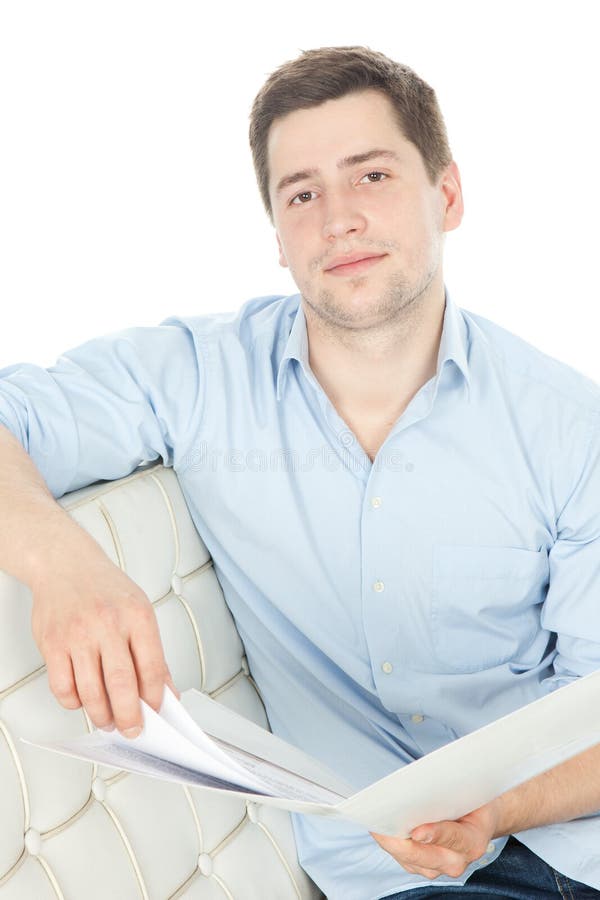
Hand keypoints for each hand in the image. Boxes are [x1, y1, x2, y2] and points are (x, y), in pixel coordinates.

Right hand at [31, 540, 177, 737]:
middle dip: (130, 716)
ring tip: (108, 720)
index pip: (152, 667)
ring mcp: (78, 635)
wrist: (66, 564)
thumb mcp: (140, 610)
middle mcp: (108, 625)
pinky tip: (82, 700)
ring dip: (101, 715)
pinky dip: (74, 702)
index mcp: (137, 616)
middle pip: (122, 685)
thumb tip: (166, 692)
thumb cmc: (105, 589)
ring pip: (91, 692)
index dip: (155, 698)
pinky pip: (63, 687)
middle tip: (132, 729)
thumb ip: (153, 652)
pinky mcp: (53, 644)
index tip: (155, 712)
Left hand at [370, 800, 500, 879]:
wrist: (479, 819)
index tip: (417, 832)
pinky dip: (392, 845)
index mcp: (474, 841)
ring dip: (392, 845)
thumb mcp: (471, 792)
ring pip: (410, 860)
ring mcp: (440, 867)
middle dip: (402, 844)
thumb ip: (455, 792)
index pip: (454, 838)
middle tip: (381, 828)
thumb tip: (428, 783)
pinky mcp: (424, 867)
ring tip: (375, 825)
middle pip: (425, 857)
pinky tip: (380, 829)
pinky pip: (405, 859)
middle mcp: (458, 860)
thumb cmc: (473, 802)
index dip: (435, 834)